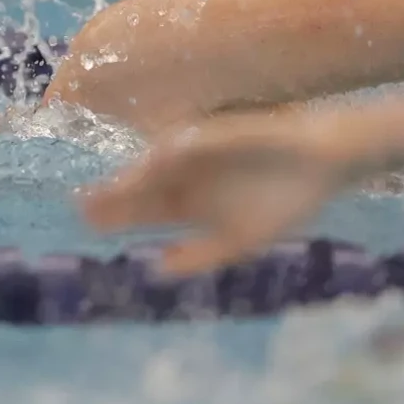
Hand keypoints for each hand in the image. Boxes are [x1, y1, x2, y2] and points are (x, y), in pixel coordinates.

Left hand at [81, 113, 345, 273]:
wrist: (321, 168)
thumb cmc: (283, 205)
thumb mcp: (240, 243)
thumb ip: (200, 257)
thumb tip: (157, 269)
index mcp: (190, 207)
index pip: (144, 215)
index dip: (117, 221)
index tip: (88, 230)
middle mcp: (186, 180)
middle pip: (141, 191)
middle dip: (112, 199)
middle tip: (81, 207)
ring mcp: (198, 156)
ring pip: (155, 167)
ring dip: (133, 177)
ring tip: (108, 189)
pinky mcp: (216, 134)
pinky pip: (188, 144)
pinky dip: (170, 154)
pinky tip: (151, 165)